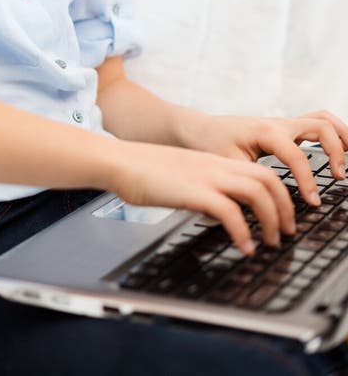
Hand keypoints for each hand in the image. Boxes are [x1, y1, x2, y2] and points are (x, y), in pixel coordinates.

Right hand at [108, 140, 294, 256]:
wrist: (119, 161)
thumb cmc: (142, 171)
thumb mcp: (182, 175)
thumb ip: (203, 187)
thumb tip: (215, 212)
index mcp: (215, 162)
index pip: (262, 172)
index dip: (279, 194)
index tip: (282, 216)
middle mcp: (216, 166)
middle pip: (268, 179)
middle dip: (285, 208)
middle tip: (287, 232)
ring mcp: (206, 177)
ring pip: (257, 192)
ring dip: (271, 220)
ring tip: (271, 243)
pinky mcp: (194, 191)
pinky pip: (230, 212)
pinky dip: (243, 232)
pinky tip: (244, 247)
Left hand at [177, 108, 347, 207]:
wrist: (198, 129)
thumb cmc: (211, 144)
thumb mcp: (228, 165)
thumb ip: (251, 180)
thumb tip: (266, 204)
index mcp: (266, 132)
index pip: (297, 155)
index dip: (308, 180)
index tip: (314, 202)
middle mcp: (279, 124)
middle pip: (320, 126)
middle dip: (336, 151)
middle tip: (340, 177)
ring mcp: (283, 123)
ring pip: (321, 119)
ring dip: (340, 135)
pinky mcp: (284, 128)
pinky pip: (314, 123)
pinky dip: (332, 133)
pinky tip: (340, 149)